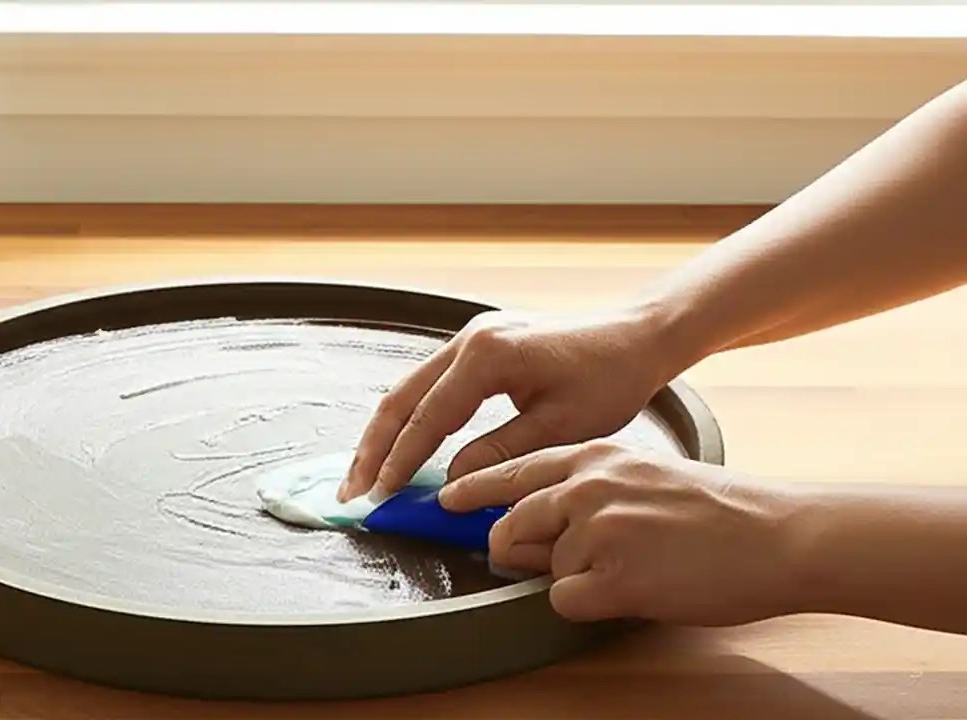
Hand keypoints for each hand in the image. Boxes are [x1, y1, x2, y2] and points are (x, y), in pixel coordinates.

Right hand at [338, 306, 682, 501]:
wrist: (634, 336)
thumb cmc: (609, 378)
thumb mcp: (560, 427)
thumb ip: (500, 453)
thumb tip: (450, 483)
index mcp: (488, 355)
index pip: (428, 417)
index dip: (400, 461)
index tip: (379, 496)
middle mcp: (470, 340)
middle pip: (401, 398)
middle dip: (373, 448)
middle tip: (351, 493)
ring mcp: (470, 338)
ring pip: (408, 389)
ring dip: (384, 434)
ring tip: (364, 476)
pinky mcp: (477, 345)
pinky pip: (428, 384)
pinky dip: (408, 418)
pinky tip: (398, 448)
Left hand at [439, 440, 800, 625]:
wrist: (777, 535)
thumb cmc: (719, 510)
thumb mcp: (644, 474)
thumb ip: (588, 488)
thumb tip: (538, 520)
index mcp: (594, 455)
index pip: (513, 471)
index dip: (474, 488)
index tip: (446, 500)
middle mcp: (586, 486)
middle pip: (509, 526)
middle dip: (515, 551)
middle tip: (540, 560)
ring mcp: (597, 530)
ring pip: (542, 568)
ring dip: (572, 577)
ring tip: (630, 565)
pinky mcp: (612, 576)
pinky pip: (565, 601)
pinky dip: (589, 605)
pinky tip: (634, 588)